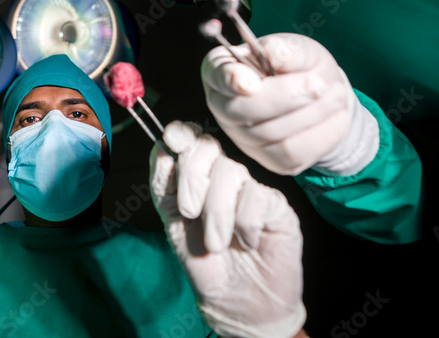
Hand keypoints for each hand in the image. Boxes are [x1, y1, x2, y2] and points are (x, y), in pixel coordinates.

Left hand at [151, 121, 304, 337]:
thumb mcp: (174, 225)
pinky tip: (248, 243)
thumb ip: (165, 187)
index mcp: (197, 178)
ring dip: (216, 212)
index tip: (172, 138)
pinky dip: (245, 224)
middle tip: (189, 213)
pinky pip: (256, 197)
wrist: (238, 303)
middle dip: (192, 177)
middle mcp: (224, 178)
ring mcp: (251, 188)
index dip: (181, 134)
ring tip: (217, 243)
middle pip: (207, 148)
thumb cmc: (206, 265)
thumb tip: (162, 148)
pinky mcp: (276, 205)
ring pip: (231, 172)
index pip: (190, 139)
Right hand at [201, 33, 370, 175]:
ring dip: (310, 114)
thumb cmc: (299, 66)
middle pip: (240, 111)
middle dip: (283, 98)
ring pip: (269, 135)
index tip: (251, 82)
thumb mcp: (298, 48)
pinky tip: (336, 116)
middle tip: (318, 85)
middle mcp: (223, 105)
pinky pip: (291, 154)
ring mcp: (242, 137)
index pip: (216, 74)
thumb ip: (286, 49)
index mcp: (222, 69)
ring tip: (336, 93)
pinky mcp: (268, 160)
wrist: (320, 94)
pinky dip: (321, 135)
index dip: (229, 79)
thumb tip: (272, 52)